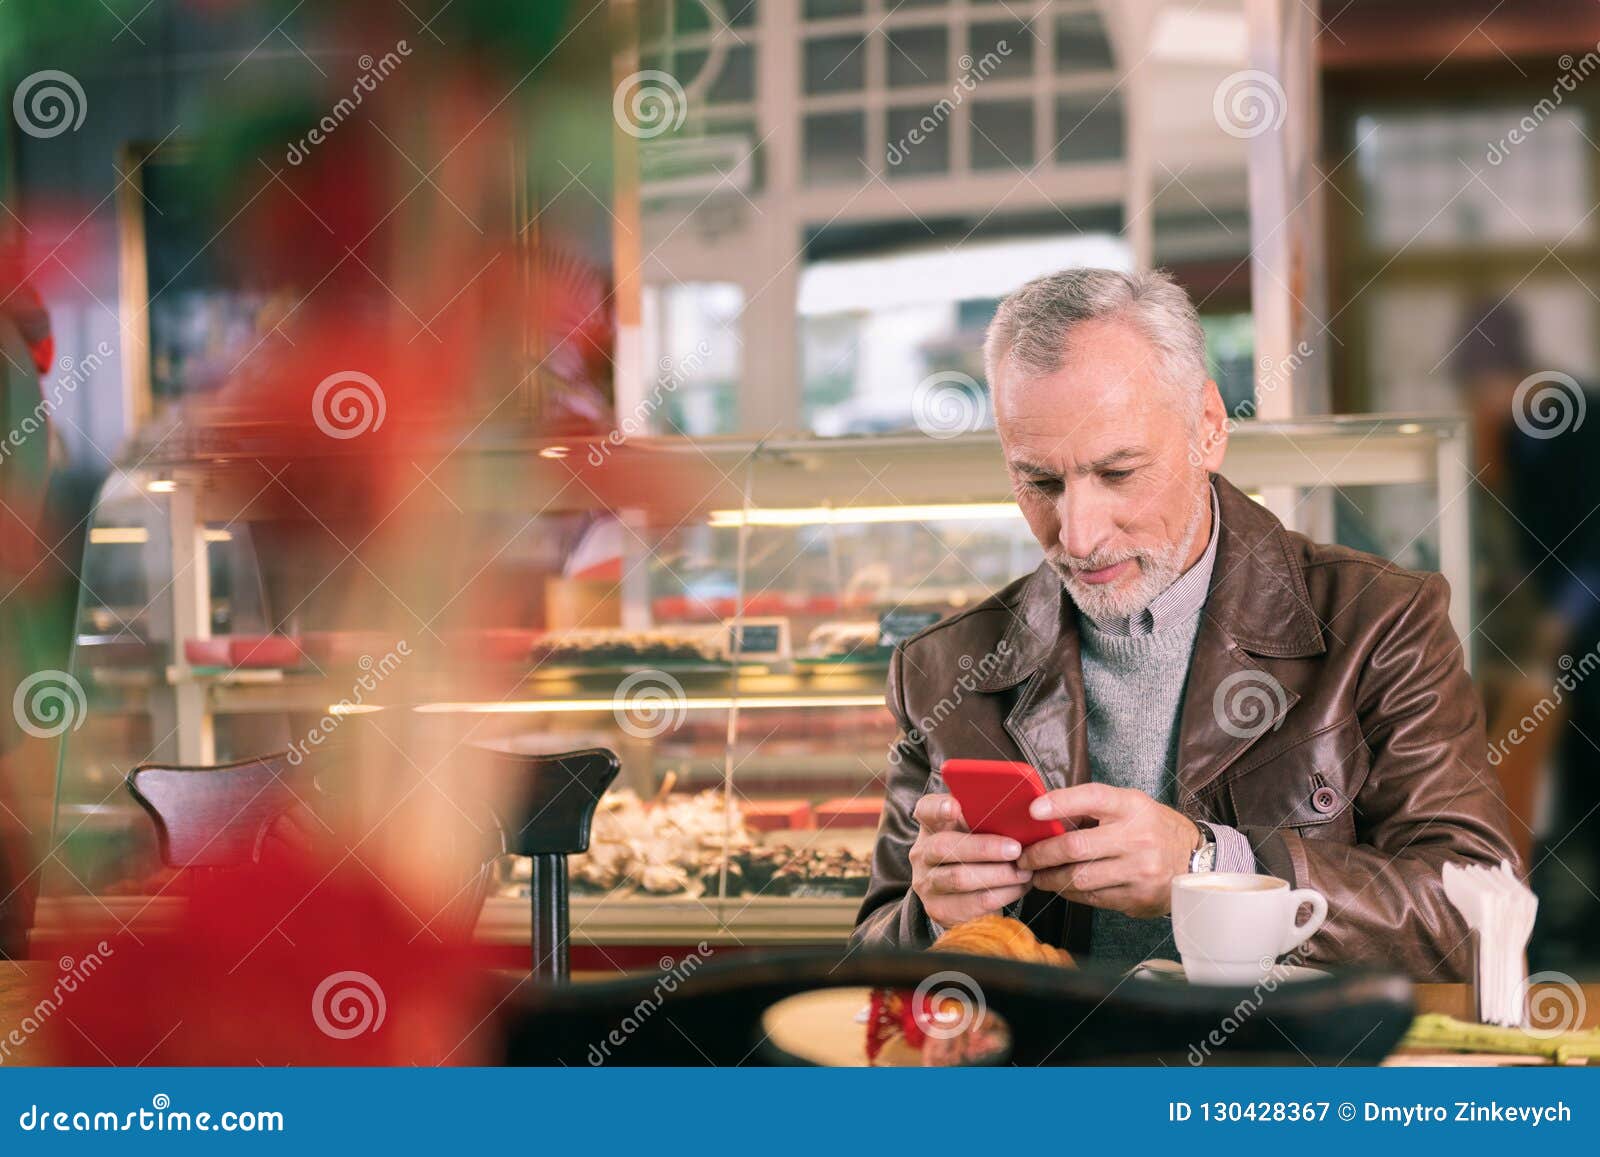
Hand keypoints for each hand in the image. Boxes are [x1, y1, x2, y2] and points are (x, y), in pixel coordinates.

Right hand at [909, 794, 1032, 927]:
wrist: (959, 894)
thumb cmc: (975, 851)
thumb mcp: (974, 831)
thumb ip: (986, 818)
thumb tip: (1023, 806)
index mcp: (931, 825)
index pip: (926, 810)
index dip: (938, 808)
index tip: (954, 807)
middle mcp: (922, 853)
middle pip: (944, 847)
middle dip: (983, 848)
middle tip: (1015, 849)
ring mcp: (926, 883)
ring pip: (960, 879)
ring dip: (998, 875)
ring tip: (1024, 872)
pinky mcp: (939, 909)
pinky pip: (973, 904)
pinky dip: (1002, 895)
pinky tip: (1019, 888)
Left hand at [1015, 783, 1198, 917]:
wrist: (1196, 861)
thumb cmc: (1152, 828)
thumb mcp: (1130, 806)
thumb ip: (1093, 808)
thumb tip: (1044, 816)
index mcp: (1132, 806)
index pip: (1093, 798)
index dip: (1061, 802)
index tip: (1033, 810)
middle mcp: (1138, 837)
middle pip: (1077, 846)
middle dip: (1042, 854)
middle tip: (1024, 858)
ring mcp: (1139, 870)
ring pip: (1080, 877)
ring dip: (1051, 878)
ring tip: (1037, 875)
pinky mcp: (1137, 897)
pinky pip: (1092, 898)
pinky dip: (1070, 893)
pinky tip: (1062, 886)